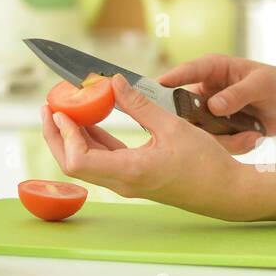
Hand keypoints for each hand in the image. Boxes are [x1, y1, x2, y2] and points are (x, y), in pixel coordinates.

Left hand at [38, 74, 267, 220]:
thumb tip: (114, 82)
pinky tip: (91, 121)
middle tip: (49, 108)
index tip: (60, 110)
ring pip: (86, 163)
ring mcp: (127, 182)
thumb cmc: (206, 164)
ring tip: (63, 109)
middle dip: (57, 136)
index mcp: (130, 172)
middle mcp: (123, 182)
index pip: (78, 161)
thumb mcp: (173, 127)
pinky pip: (103, 161)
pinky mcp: (134, 178)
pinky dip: (92, 141)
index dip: (64, 135)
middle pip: (73, 164)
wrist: (227, 192)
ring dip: (72, 137)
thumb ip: (140, 105)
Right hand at [158, 53, 275, 137]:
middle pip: (183, 106)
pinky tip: (253, 137)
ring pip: (198, 130)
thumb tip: (213, 106)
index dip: (171, 78)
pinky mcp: (214, 130)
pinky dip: (233, 144)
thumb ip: (238, 94)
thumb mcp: (262, 85)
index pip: (188, 71)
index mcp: (213, 68)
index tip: (156, 87)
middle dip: (193, 122)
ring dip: (223, 138)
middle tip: (208, 131)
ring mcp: (207, 111)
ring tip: (252, 135)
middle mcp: (204, 89)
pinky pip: (214, 142)